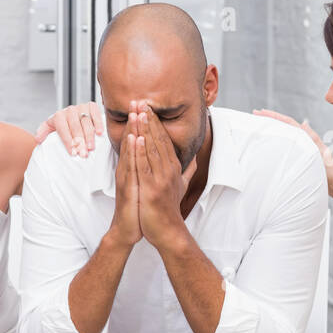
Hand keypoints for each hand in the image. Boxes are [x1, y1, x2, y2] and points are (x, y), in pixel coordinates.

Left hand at [36, 102, 103, 157]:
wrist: (72, 114)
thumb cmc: (62, 125)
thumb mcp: (50, 128)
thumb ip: (43, 132)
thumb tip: (38, 139)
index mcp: (59, 116)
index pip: (62, 129)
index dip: (67, 141)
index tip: (72, 153)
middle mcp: (69, 110)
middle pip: (75, 127)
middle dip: (79, 141)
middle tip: (83, 154)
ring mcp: (81, 107)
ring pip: (86, 122)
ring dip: (89, 136)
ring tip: (91, 148)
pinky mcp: (91, 106)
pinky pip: (95, 113)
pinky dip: (98, 123)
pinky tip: (100, 133)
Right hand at [107, 106, 145, 250]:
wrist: (128, 229)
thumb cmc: (138, 209)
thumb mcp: (148, 187)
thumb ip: (155, 173)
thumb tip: (166, 163)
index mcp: (135, 168)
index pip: (139, 142)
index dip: (142, 124)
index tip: (146, 107)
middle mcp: (128, 169)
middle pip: (133, 140)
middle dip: (136, 120)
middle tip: (138, 100)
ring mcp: (126, 177)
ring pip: (130, 149)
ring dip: (133, 130)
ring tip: (136, 112)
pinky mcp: (126, 186)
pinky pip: (130, 166)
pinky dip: (132, 151)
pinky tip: (135, 138)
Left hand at [133, 104, 196, 246]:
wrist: (168, 232)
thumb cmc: (169, 209)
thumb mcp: (181, 186)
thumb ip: (188, 171)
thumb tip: (196, 158)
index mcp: (173, 168)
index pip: (164, 140)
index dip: (156, 122)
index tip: (148, 107)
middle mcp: (169, 170)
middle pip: (158, 140)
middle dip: (149, 120)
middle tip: (141, 100)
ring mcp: (161, 179)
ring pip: (152, 149)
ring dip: (145, 129)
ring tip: (139, 112)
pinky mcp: (152, 189)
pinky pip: (145, 167)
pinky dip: (141, 152)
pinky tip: (136, 138)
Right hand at [253, 109, 332, 190]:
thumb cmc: (328, 170)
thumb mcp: (321, 152)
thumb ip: (312, 138)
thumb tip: (303, 123)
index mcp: (307, 136)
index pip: (287, 122)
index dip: (274, 116)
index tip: (261, 112)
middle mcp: (303, 138)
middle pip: (283, 124)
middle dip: (270, 118)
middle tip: (255, 114)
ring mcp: (300, 146)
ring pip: (283, 132)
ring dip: (272, 127)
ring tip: (259, 124)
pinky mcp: (298, 154)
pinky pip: (284, 142)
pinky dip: (275, 138)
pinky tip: (268, 140)